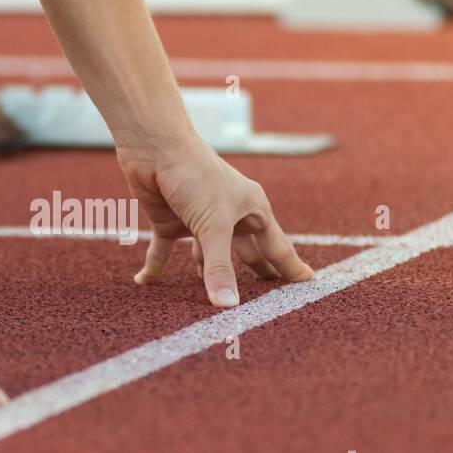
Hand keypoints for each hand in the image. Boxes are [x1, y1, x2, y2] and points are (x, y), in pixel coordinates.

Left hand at [118, 131, 313, 306]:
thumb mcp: (214, 225)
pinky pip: (163, 250)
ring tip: (216, 301)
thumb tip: (228, 306)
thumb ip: (221, 267)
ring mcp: (198, 219)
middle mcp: (228, 216)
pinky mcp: (170, 221)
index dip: (292, 267)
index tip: (307, 283)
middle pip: (246, 253)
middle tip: (267, 301)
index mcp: (252, 210)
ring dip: (207, 275)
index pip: (278, 247)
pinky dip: (155, 266)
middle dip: (256, 274)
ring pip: (207, 256)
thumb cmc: (196, 175)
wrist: (156, 146)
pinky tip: (144, 281)